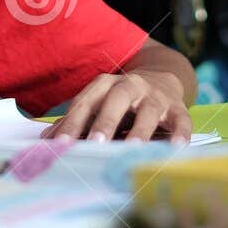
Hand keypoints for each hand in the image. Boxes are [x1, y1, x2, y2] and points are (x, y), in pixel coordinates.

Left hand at [41, 70, 192, 142]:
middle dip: (106, 122)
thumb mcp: (99, 105)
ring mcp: (155, 96)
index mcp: (105, 85)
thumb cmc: (122, 101)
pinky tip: (176, 148)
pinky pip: (181, 119)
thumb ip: (77, 122)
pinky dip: (180, 133)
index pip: (86, 102)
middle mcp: (130, 85)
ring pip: (148, 110)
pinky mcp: (178, 107)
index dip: (73, 122)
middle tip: (96, 143)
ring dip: (140, 130)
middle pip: (116, 100)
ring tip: (133, 149)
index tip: (61, 144)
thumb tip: (46, 141)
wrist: (163, 78)